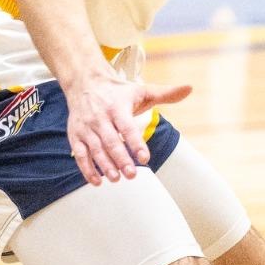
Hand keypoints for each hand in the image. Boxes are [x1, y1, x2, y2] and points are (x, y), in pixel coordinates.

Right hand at [63, 68, 191, 184]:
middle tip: (132, 175)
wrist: (85, 83)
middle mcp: (100, 117)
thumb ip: (165, 93)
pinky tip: (97, 181)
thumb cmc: (118, 92)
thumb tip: (189, 89)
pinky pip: (79, 154)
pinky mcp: (75, 135)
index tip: (144, 158)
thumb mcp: (141, 90)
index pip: (127, 127)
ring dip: (104, 166)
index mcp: (117, 107)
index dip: (136, 143)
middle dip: (120, 159)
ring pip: (95, 149)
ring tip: (117, 178)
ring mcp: (86, 127)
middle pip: (110, 141)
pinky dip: (87, 169)